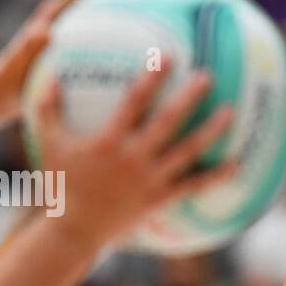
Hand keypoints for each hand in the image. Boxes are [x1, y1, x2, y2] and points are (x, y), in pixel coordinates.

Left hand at [0, 0, 142, 116]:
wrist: (0, 96)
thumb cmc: (7, 82)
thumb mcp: (16, 64)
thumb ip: (28, 46)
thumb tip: (46, 31)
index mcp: (54, 15)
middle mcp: (68, 20)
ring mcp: (76, 36)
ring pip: (112, 19)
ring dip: (138, 13)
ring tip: (168, 12)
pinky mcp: (81, 53)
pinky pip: (112, 44)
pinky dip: (133, 44)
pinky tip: (156, 58)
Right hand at [33, 57, 237, 250]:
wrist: (75, 229)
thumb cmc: (62, 183)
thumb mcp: (49, 143)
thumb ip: (49, 109)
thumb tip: (50, 75)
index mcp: (109, 141)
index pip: (134, 102)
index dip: (152, 78)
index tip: (168, 56)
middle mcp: (134, 158)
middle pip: (168, 122)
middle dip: (189, 97)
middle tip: (208, 76)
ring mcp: (151, 179)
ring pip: (187, 152)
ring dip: (211, 131)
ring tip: (230, 111)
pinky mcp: (161, 199)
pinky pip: (193, 186)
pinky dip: (216, 176)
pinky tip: (236, 165)